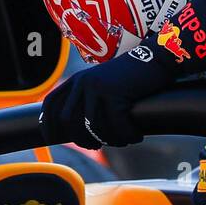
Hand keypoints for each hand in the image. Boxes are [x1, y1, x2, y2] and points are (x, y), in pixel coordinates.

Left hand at [40, 45, 175, 148]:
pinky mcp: (115, 92)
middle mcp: (83, 81)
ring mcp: (98, 86)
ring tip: (124, 141)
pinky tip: (136, 136)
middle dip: (81, 139)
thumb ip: (91, 98)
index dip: (48, 124)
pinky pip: (117, 124)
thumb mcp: (105, 84)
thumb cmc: (134, 77)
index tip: (52, 139)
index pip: (51, 103)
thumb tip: (82, 129)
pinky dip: (127, 135)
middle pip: (69, 120)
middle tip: (98, 146)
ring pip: (93, 126)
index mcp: (78, 79)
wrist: (157, 58)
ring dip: (109, 140)